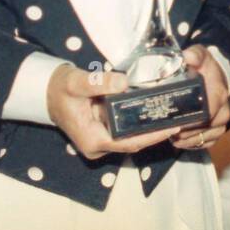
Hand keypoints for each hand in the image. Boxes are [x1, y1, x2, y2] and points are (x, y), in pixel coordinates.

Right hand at [47, 63, 183, 159]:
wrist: (47, 92)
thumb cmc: (60, 88)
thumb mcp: (75, 82)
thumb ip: (98, 82)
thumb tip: (124, 83)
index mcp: (93, 140)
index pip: (130, 142)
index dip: (153, 136)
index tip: (173, 127)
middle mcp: (98, 147)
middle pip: (135, 142)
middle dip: (158, 132)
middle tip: (182, 119)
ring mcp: (102, 142)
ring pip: (132, 138)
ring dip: (152, 129)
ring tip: (175, 115)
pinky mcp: (104, 134)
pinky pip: (127, 132)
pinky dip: (142, 124)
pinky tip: (158, 112)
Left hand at [169, 44, 229, 150]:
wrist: (216, 78)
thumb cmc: (206, 68)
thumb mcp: (201, 56)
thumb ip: (194, 55)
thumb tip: (187, 57)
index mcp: (219, 94)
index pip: (209, 112)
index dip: (193, 119)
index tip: (176, 120)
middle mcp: (223, 111)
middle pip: (204, 128)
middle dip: (185, 131)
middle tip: (168, 129)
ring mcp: (221, 124)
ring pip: (203, 139)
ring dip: (186, 140)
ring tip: (170, 135)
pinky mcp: (217, 132)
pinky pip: (205, 144)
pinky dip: (191, 144)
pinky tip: (178, 140)